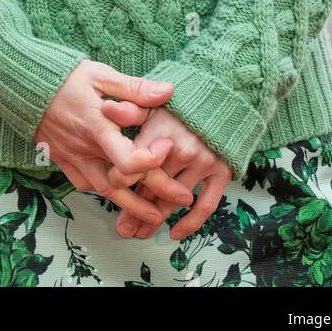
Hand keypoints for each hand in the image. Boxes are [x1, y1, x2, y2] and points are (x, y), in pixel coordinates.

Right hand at [33, 59, 179, 227]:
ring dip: (132, 205)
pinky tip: (118, 196)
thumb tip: (168, 91)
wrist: (23, 88)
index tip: (168, 148)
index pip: (126, 157)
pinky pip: (86, 185)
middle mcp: (86, 148)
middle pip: (123, 181)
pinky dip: (104, 193)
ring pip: (105, 190)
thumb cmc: (63, 77)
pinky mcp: (64, 161)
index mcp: (97, 126)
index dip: (151, 158)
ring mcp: (73, 158)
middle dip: (156, 193)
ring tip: (155, 215)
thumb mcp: (100, 74)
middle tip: (183, 198)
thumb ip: (134, 87)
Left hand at [100, 102, 233, 240]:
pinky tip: (175, 234)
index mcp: (161, 132)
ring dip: (156, 220)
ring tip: (141, 233)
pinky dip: (191, 222)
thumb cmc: (183, 102)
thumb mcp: (155, 102)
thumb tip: (106, 108)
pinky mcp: (222, 171)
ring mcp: (203, 162)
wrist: (225, 96)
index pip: (134, 166)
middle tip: (123, 227)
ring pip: (174, 200)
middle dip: (135, 210)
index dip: (121, 181)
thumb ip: (130, 110)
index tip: (112, 192)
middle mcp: (182, 150)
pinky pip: (206, 204)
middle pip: (152, 187)